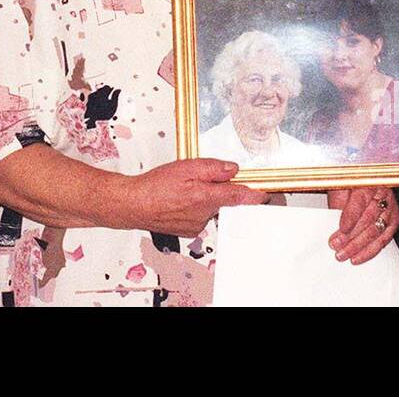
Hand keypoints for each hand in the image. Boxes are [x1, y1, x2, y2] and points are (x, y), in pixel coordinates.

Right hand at [122, 158, 265, 237]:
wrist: (134, 204)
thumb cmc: (155, 186)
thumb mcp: (186, 167)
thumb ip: (213, 168)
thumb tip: (232, 170)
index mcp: (206, 197)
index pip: (238, 196)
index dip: (254, 194)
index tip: (264, 194)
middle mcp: (204, 214)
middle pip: (223, 200)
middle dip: (216, 190)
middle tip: (195, 180)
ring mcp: (196, 225)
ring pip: (210, 208)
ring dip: (203, 198)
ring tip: (182, 190)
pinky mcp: (188, 230)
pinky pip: (199, 216)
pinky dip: (193, 207)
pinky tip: (178, 200)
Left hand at [327, 187, 398, 262]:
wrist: (364, 181)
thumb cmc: (350, 185)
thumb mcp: (340, 189)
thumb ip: (338, 204)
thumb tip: (334, 227)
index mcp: (367, 182)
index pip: (360, 202)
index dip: (350, 218)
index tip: (341, 230)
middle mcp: (382, 193)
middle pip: (368, 219)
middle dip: (351, 236)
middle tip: (336, 246)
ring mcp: (391, 207)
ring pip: (377, 231)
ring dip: (360, 247)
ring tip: (345, 255)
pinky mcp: (395, 219)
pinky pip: (385, 238)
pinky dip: (371, 250)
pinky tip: (359, 257)